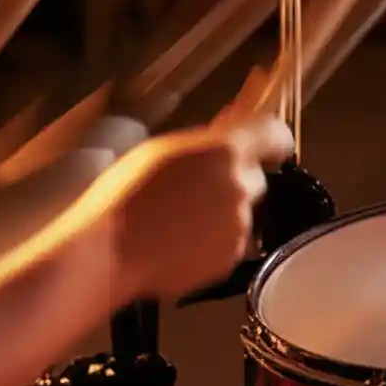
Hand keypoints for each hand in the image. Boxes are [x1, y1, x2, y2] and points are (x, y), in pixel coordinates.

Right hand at [108, 116, 293, 298]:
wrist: (109, 251)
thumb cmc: (125, 196)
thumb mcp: (163, 150)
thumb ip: (207, 140)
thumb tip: (231, 128)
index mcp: (225, 152)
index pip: (275, 135)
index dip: (271, 139)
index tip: (267, 144)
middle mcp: (240, 188)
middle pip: (254, 178)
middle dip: (233, 181)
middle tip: (195, 187)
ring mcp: (239, 226)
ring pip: (241, 212)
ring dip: (220, 213)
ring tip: (177, 218)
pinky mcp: (231, 258)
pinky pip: (231, 242)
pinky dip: (212, 241)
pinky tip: (178, 240)